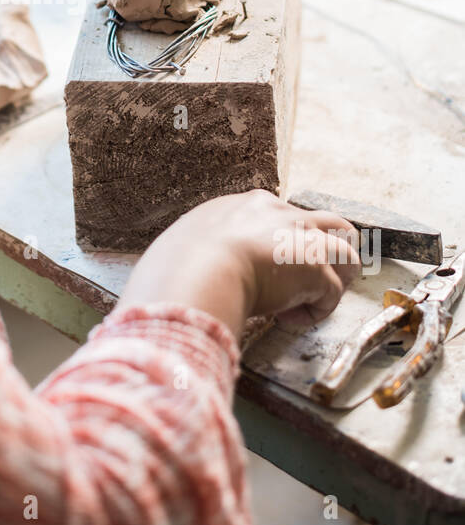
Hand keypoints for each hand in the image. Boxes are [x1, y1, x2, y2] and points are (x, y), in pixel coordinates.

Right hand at [116, 190, 361, 339]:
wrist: (195, 270)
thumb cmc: (178, 263)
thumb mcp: (188, 241)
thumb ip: (205, 248)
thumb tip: (195, 267)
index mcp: (249, 205)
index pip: (281, 216)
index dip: (279, 243)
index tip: (265, 267)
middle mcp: (282, 213)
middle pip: (328, 223)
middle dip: (326, 250)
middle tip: (309, 279)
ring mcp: (303, 238)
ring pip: (346, 253)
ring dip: (334, 281)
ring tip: (309, 301)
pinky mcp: (315, 268)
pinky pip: (332, 293)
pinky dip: (317, 310)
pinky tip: (289, 319)